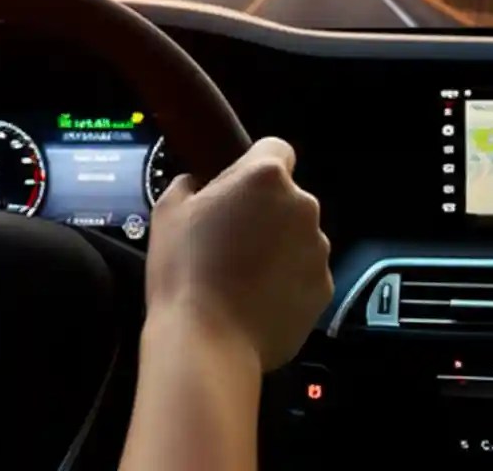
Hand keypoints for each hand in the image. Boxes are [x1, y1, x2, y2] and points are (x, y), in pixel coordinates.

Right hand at [147, 137, 331, 370]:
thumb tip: (199, 184)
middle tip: (227, 239)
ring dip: (277, 247)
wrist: (208, 343)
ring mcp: (318, 250)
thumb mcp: (168, 211)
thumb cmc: (184, 272)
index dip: (251, 167)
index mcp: (265, 178)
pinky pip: (304, 273)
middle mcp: (302, 207)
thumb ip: (190, 183)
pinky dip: (286, 282)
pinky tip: (254, 299)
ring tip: (239, 276)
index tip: (233, 192)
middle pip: (286, 197)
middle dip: (264, 211)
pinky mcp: (324, 288)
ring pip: (297, 236)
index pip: (274, 148)